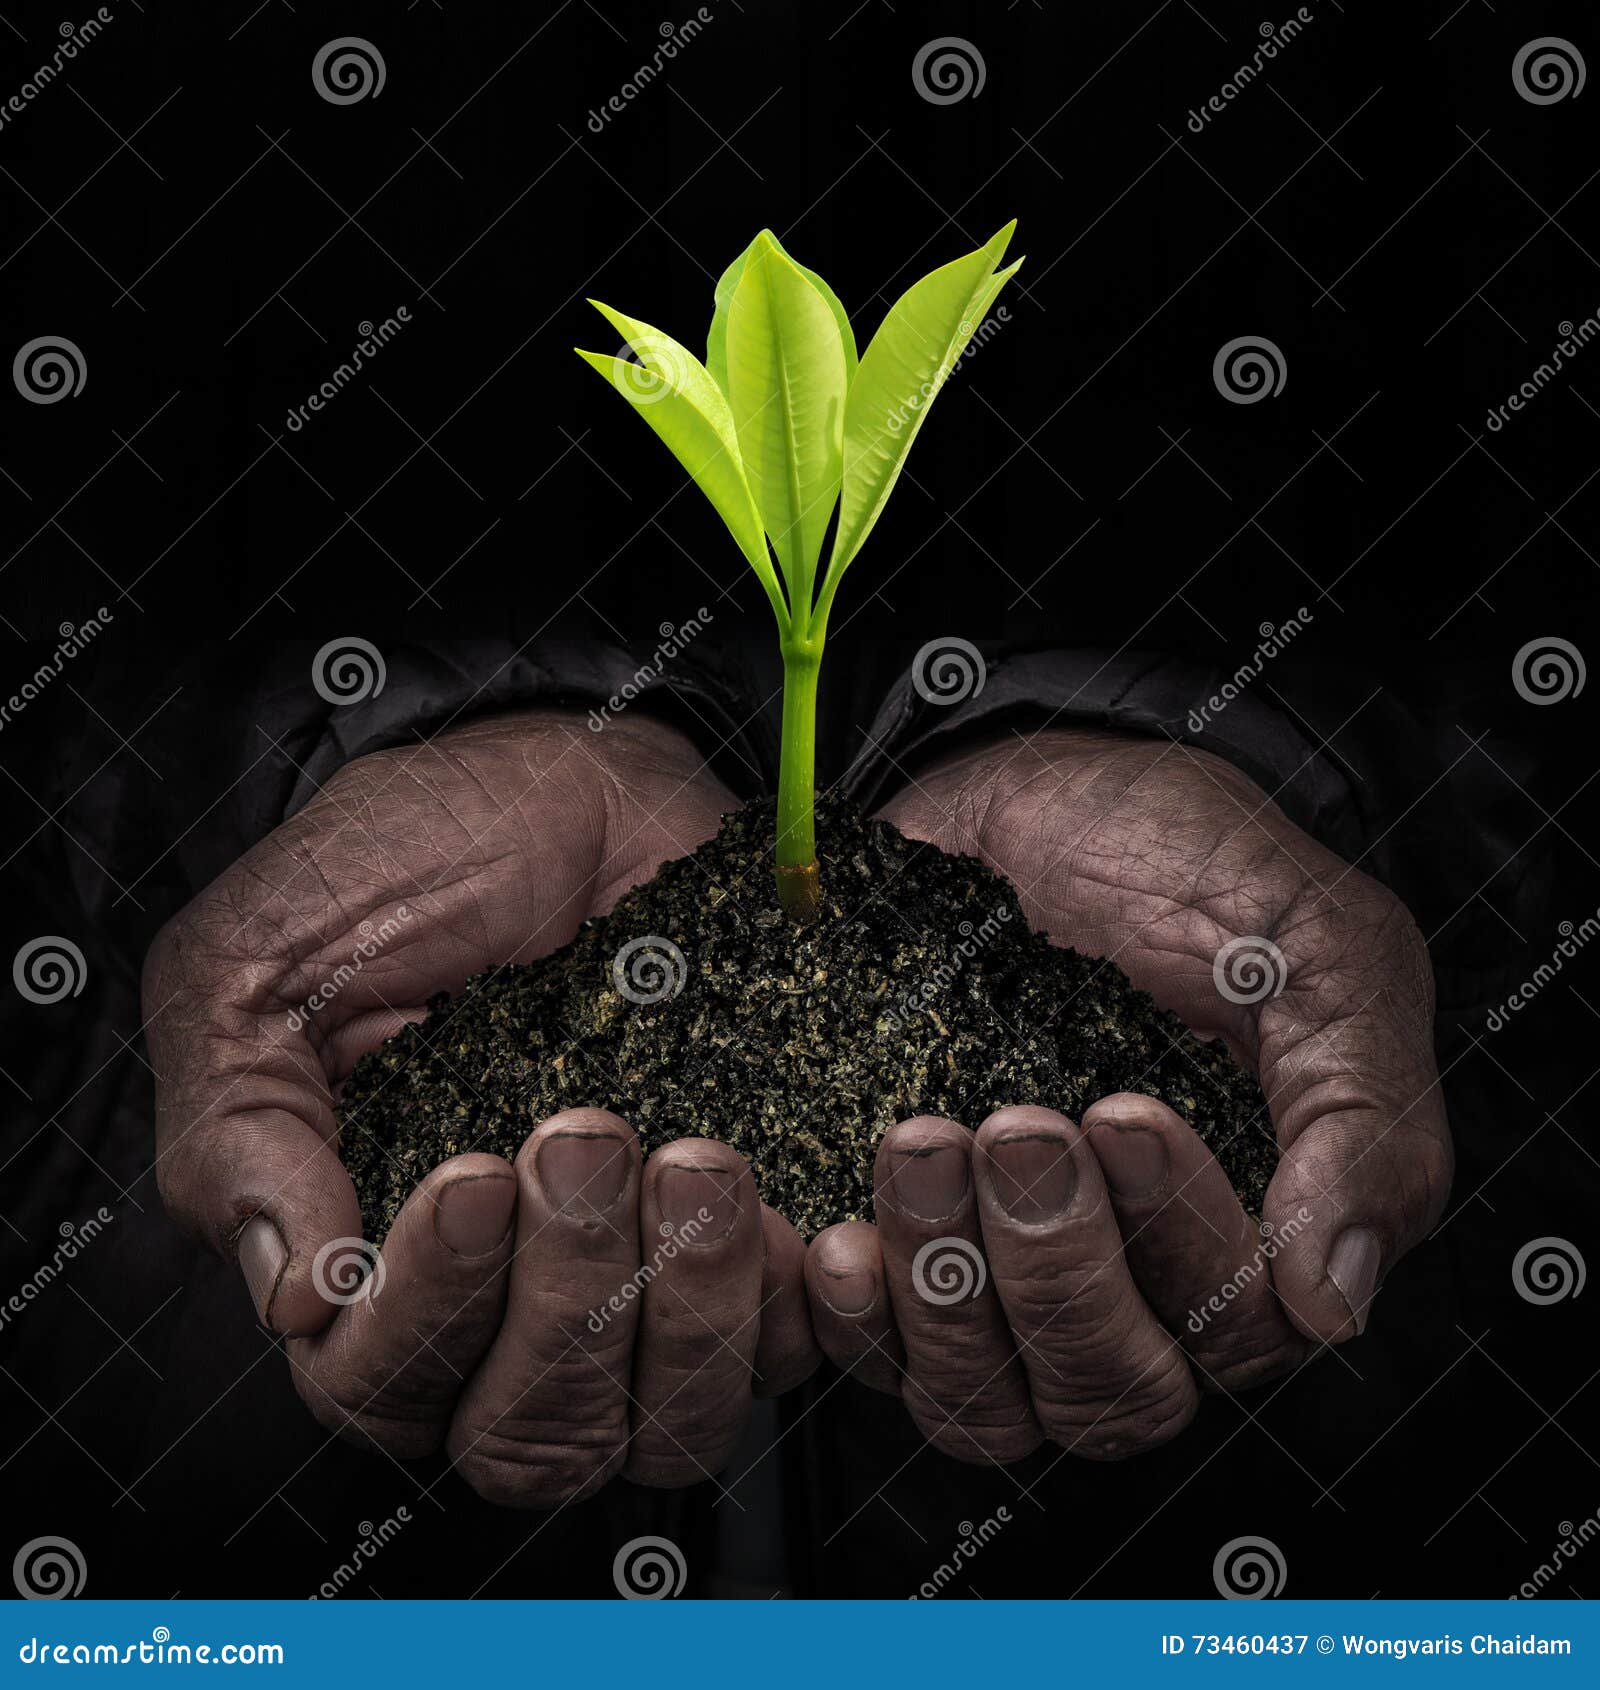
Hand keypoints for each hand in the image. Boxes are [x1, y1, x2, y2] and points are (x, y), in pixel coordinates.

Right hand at [144, 709, 818, 1505]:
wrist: (574, 772)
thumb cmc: (408, 861)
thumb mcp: (266, 968)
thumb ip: (242, 1131)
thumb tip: (298, 1303)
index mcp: (377, 1253)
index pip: (384, 1389)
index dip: (426, 1318)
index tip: (474, 1176)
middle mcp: (510, 1292)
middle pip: (534, 1436)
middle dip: (563, 1311)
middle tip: (585, 1141)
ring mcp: (642, 1270)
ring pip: (671, 1418)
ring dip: (689, 1308)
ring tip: (695, 1156)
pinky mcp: (758, 1226)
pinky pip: (803, 1337)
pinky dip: (803, 1295)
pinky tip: (793, 1202)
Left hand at [805, 727, 1450, 1463]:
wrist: (1026, 787)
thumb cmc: (1183, 861)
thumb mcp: (1318, 954)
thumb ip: (1361, 1118)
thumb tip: (1330, 1304)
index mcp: (1246, 1220)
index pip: (1233, 1329)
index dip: (1179, 1244)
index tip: (1120, 1111)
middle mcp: (1125, 1271)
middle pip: (1105, 1392)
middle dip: (1056, 1272)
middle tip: (1014, 1126)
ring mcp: (999, 1268)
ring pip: (983, 1399)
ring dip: (943, 1291)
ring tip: (917, 1139)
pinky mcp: (895, 1238)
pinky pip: (865, 1354)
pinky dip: (849, 1319)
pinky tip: (834, 1238)